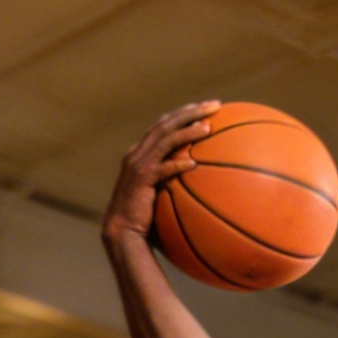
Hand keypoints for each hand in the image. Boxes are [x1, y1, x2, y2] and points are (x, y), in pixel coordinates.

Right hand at [104, 101, 221, 242]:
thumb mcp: (161, 192)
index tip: (207, 107)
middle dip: (191, 112)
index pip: (164, 124)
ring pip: (165, 139)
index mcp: (141, 152)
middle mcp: (138, 153)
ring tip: (208, 127)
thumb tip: (202, 178)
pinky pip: (162, 168)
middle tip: (215, 105)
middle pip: (166, 123)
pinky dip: (177, 164)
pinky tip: (194, 163)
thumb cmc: (145, 217)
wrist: (123, 232)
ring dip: (187, 131)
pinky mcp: (140, 180)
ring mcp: (137, 165)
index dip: (185, 113)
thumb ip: (175, 179)